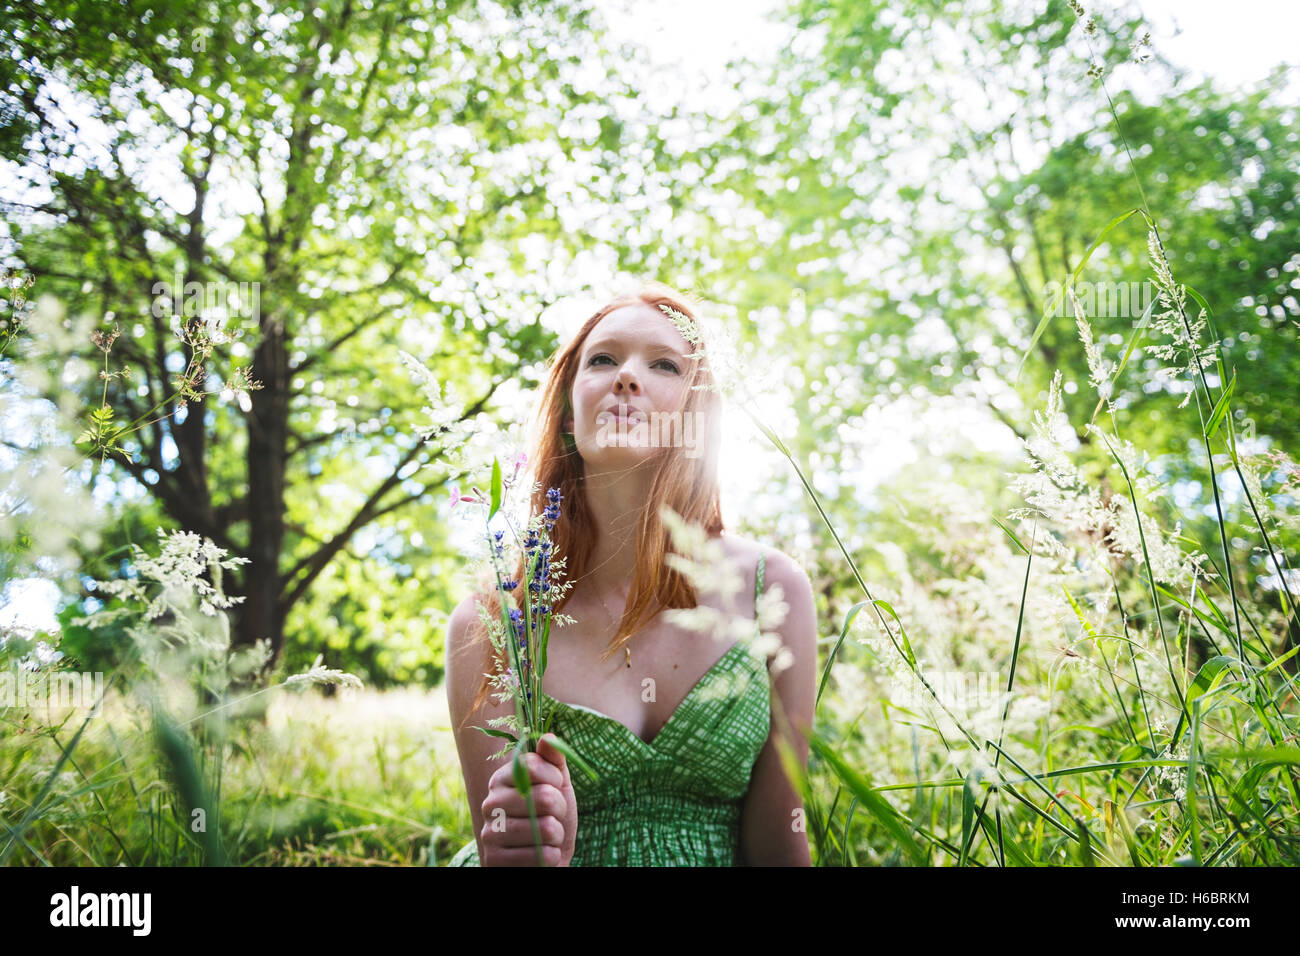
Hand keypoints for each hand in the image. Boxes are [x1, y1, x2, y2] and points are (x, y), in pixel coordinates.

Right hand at [479, 734, 576, 865]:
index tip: (555, 788)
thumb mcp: (558, 785)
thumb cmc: (552, 816)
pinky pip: (540, 856)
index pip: (532, 765)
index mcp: (501, 779)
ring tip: (548, 837)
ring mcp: (489, 833)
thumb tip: (549, 736)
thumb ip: (554, 759)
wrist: (545, 858)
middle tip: (554, 816)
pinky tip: (543, 856)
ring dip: (557, 836)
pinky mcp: (494, 860)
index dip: (555, 779)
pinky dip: (551, 857)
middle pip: (543, 797)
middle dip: (560, 810)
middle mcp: (490, 803)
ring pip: (545, 829)